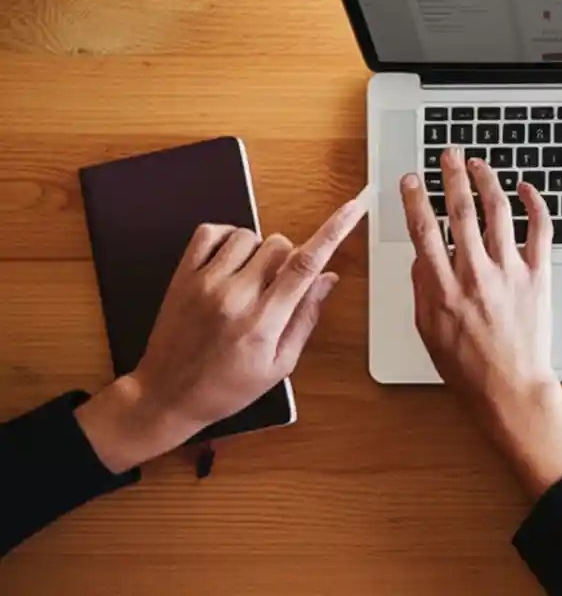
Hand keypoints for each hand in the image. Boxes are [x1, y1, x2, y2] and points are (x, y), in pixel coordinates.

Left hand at [75, 199, 365, 472]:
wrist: (168, 394)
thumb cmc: (227, 387)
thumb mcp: (280, 364)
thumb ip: (306, 317)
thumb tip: (328, 278)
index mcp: (263, 321)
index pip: (305, 265)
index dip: (333, 231)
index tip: (352, 209)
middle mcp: (234, 296)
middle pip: (280, 245)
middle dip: (288, 260)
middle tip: (277, 289)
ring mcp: (205, 282)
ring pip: (249, 236)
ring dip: (258, 250)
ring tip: (250, 279)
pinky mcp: (182, 276)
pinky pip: (209, 233)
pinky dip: (226, 238)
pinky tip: (230, 261)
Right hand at [401, 147, 561, 497]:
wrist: (511, 388)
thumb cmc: (468, 367)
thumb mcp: (427, 330)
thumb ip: (421, 289)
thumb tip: (420, 255)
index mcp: (443, 287)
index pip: (424, 230)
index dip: (416, 198)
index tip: (412, 179)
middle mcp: (475, 274)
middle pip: (460, 210)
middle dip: (452, 176)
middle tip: (448, 155)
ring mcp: (510, 272)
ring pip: (498, 211)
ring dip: (487, 180)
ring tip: (479, 164)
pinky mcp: (539, 276)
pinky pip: (540, 229)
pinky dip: (534, 204)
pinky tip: (525, 188)